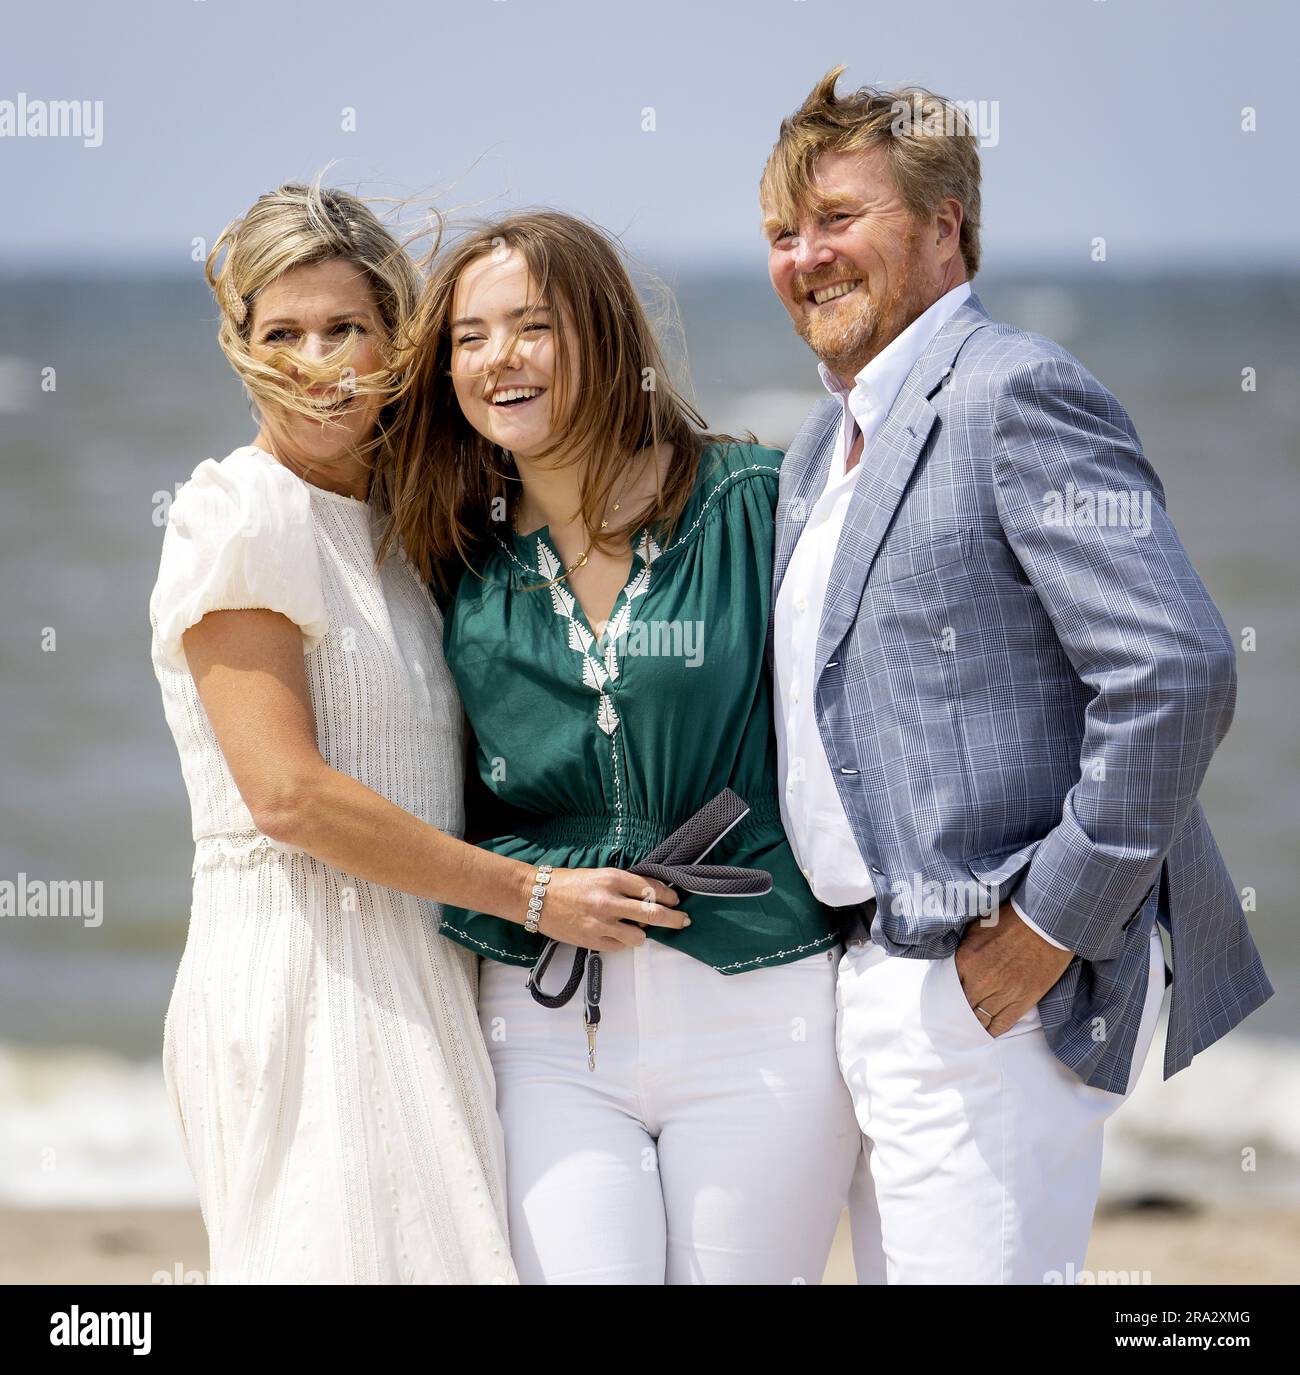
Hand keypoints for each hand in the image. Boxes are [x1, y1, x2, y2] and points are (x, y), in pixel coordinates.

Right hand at [531, 867, 688, 952]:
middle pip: (654, 914)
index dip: (669, 895)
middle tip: (683, 921)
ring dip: (642, 932)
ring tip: (635, 927)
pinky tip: (615, 933)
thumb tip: (651, 895)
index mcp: (612, 879)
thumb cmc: (568, 883)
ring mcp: (601, 923)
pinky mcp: (592, 941)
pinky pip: (620, 947)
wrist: (536, 897)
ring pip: (640, 935)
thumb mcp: (600, 875)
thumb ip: (624, 885)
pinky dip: (622, 941)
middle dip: (674, 919)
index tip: (675, 899)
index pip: (652, 888)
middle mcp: (609, 901)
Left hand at [954, 900, 1072, 1035]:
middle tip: (956, 1017)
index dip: (947, 996)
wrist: (1046, 924)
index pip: (948, 988)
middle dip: (959, 1012)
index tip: (947, 1001)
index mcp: (966, 960)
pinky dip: (994, 1030)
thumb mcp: (977, 928)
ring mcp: (1002, 993)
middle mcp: (980, 980)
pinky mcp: (1022, 1001)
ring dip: (975, 1023)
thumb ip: (963, 949)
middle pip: (963, 1007)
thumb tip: (953, 963)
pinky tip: (988, 1031)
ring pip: (981, 1018)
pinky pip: (1002, 1023)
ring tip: (971, 1026)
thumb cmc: (1012, 921)